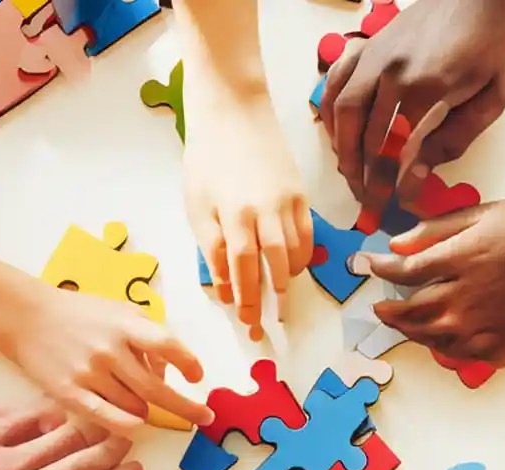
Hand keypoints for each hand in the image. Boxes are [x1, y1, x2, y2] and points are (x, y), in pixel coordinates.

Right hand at [5, 287, 212, 434]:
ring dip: (148, 410)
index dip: (188, 364)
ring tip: (142, 401)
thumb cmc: (81, 314)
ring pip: (134, 406)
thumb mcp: (120, 311)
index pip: (168, 346)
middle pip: (156, 389)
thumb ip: (148, 335)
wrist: (27, 317)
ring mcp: (89, 373)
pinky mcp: (70, 393)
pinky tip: (136, 423)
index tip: (198, 378)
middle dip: (186, 407)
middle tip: (204, 417)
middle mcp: (109, 350)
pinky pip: (108, 418)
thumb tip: (167, 372)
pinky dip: (128, 424)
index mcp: (125, 325)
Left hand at [183, 97, 313, 339]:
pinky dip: (303, 254)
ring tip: (280, 298)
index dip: (246, 300)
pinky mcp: (300, 191)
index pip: (244, 270)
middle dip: (271, 299)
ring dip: (288, 280)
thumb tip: (224, 286)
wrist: (234, 110)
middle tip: (266, 324)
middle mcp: (266, 210)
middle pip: (275, 266)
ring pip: (296, 252)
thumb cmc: (206, 158)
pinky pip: (308, 233)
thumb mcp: (197, 204)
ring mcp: (288, 200)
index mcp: (234, 214)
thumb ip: (212, 246)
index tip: (246, 322)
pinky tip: (293, 267)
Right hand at [320, 0, 504, 215]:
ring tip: (350, 173)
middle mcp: (391, 72)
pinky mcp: (365, 46)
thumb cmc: (491, 43)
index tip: (394, 203)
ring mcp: (373, 56)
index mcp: (427, 87)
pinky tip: (336, 133)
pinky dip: (329, 112)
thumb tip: (414, 177)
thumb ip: (455, 139)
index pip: (398, 150)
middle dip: (361, 175)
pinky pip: (334, 82)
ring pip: (340, 111)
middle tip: (366, 200)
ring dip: (341, 148)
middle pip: (363, 136)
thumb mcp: (491, 97)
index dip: (392, 182)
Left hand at [363, 198, 504, 365]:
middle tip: (379, 309)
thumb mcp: (482, 213)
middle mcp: (467, 294)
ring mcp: (486, 320)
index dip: (380, 271)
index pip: (405, 271)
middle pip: (413, 311)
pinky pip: (465, 353)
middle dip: (390, 310)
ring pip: (433, 336)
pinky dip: (446, 349)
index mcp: (460, 258)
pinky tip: (440, 341)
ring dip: (411, 332)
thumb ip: (436, 230)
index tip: (368, 267)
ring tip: (402, 325)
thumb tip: (396, 245)